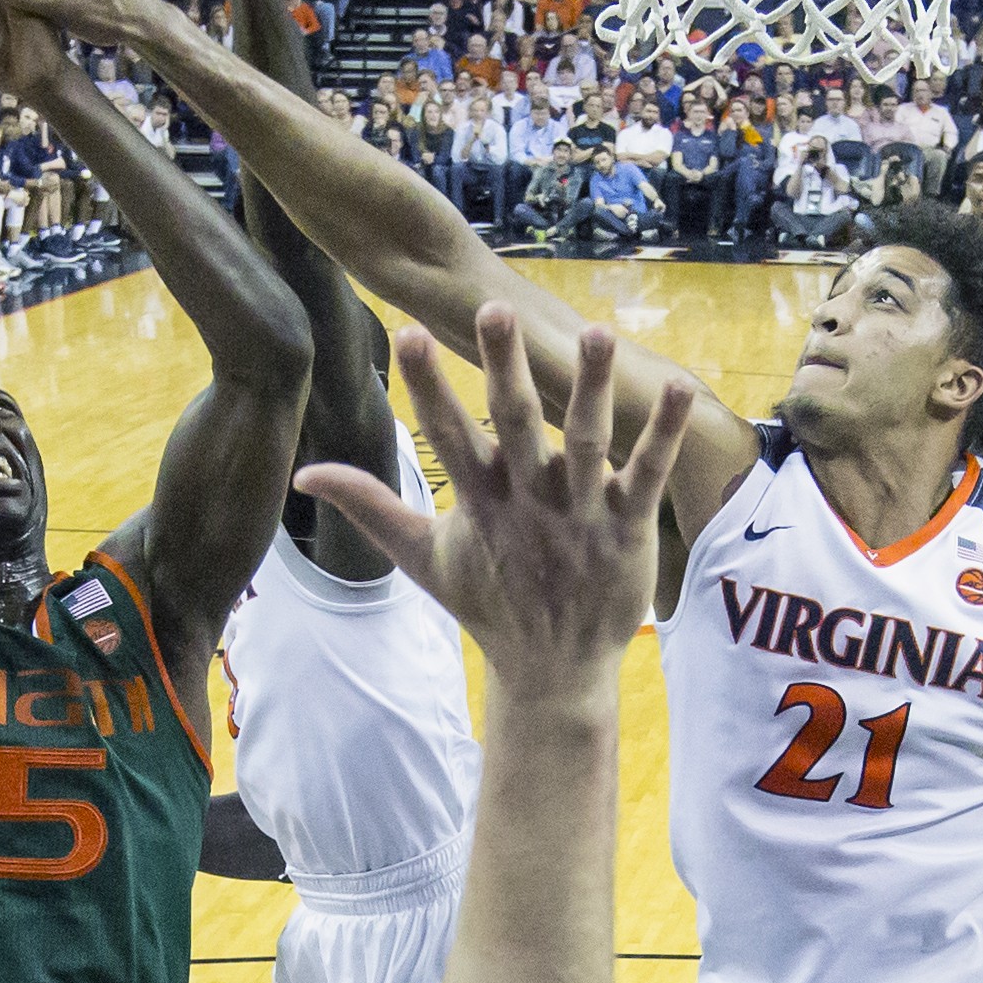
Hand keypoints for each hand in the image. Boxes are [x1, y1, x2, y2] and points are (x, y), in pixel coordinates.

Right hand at [300, 308, 692, 703]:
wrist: (553, 671)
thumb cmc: (487, 604)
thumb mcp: (422, 559)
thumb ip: (369, 508)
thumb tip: (304, 474)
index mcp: (479, 503)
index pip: (446, 436)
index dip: (426, 386)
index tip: (407, 333)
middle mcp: (529, 503)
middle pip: (515, 427)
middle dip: (503, 370)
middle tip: (495, 311)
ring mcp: (581, 515)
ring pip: (586, 443)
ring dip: (591, 389)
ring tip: (596, 334)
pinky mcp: (628, 529)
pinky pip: (648, 474)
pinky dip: (663, 434)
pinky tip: (678, 387)